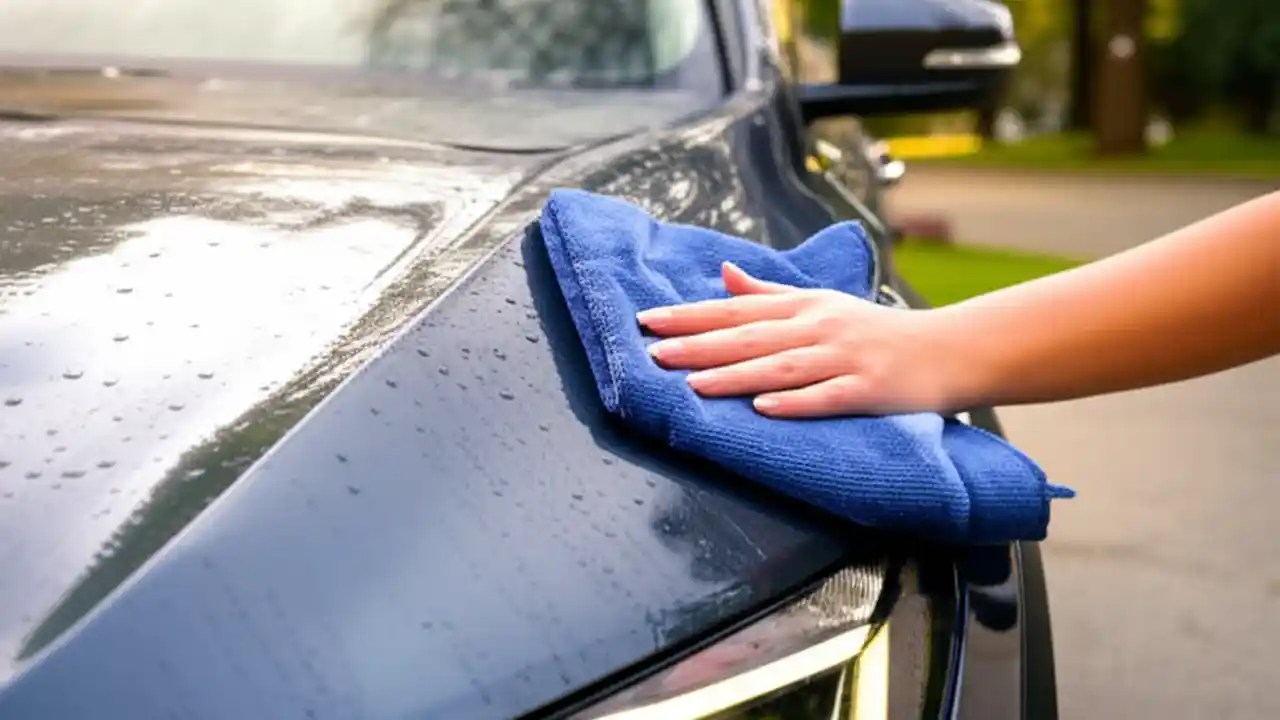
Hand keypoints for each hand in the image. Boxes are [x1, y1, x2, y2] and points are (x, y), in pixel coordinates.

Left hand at [637, 262, 968, 417]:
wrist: (947, 349)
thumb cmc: (875, 329)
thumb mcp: (821, 302)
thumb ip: (769, 292)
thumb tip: (722, 274)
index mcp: (804, 307)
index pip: (737, 309)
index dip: (691, 315)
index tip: (649, 320)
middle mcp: (819, 328)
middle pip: (750, 336)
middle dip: (700, 344)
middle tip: (654, 351)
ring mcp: (844, 359)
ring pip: (781, 367)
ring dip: (735, 374)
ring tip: (693, 383)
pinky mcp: (869, 389)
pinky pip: (827, 397)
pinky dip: (795, 402)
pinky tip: (763, 408)